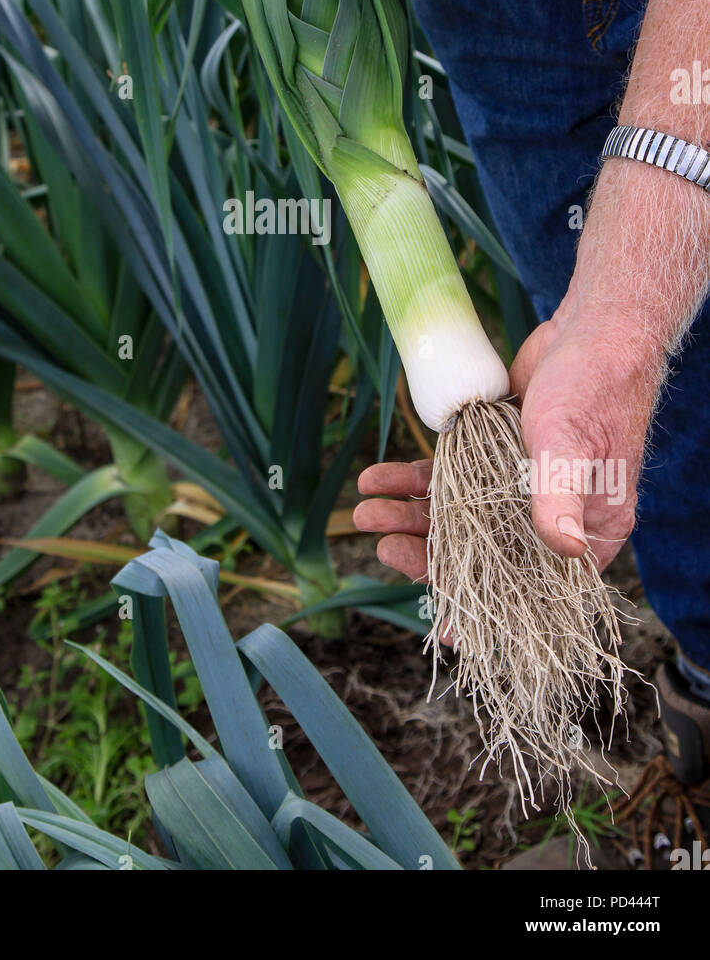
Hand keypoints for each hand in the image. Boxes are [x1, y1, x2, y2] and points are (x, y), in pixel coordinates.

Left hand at [354, 306, 656, 586]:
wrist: (590, 331)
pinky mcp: (492, 455)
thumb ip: (560, 497)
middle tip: (382, 545)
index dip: (490, 610)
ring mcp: (517, 486)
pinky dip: (411, 480)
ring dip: (409, 516)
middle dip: (428, 553)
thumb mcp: (574, 445)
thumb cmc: (595, 389)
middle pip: (483, 554)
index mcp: (585, 531)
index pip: (534, 589)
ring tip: (364, 512)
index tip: (444, 629)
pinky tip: (375, 479)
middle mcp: (550, 516)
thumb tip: (565, 549)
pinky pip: (447, 478)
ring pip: (456, 516)